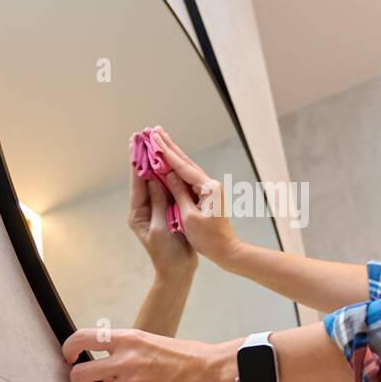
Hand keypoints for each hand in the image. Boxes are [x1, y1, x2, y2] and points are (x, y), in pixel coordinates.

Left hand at [62, 327, 232, 381]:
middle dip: (78, 380)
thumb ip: (127, 351)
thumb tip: (105, 364)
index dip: (68, 349)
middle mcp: (126, 360)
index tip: (69, 357)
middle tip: (87, 381)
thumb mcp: (152, 343)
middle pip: (79, 374)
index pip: (83, 338)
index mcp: (129, 339)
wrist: (213, 372)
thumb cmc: (188, 356)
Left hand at [128, 135, 196, 281]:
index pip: (137, 181)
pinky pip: (167, 189)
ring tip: (156, 142)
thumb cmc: (167, 253)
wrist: (178, 271)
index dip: (137, 160)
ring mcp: (156, 209)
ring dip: (156, 162)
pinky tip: (171, 162)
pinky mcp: (167, 211)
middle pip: (144, 177)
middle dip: (145, 156)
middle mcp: (144, 208)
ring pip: (156, 181)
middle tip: (144, 134)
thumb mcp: (160, 227)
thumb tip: (153, 179)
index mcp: (138, 212)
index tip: (136, 142)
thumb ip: (158, 202)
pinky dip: (168, 175)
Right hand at [148, 126, 241, 266]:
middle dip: (169, 146)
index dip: (167, 153)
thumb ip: (179, 192)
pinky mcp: (206, 195)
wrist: (226, 250)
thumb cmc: (208, 238)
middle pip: (186, 162)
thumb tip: (168, 173)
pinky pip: (188, 178)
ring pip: (187, 168)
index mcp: (207, 188)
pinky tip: (169, 161)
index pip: (183, 167)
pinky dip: (177, 168)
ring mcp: (209, 188)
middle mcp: (210, 184)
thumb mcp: (188, 216)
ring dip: (173, 154)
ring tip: (160, 139)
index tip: (154, 139)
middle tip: (155, 130)